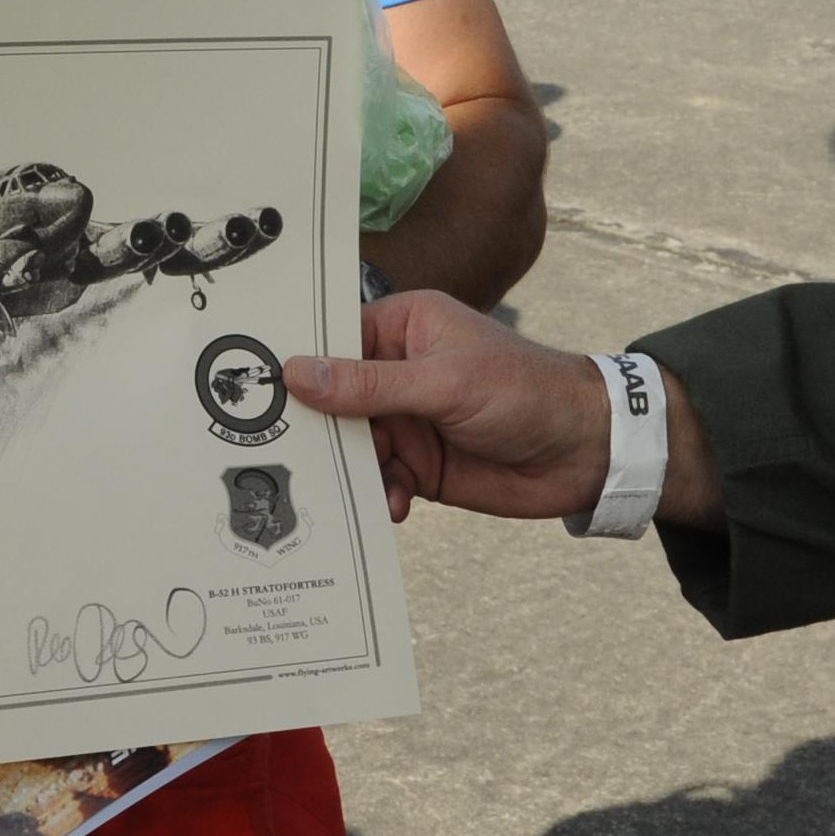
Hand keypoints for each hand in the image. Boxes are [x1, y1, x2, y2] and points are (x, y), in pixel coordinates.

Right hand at [287, 292, 616, 523]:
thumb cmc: (526, 391)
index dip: (295, 363)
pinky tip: (391, 509)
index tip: (249, 388)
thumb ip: (369, 385)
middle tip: (278, 455)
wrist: (586, 451)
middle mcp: (397, 371)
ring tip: (349, 492)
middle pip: (332, 400)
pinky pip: (377, 481)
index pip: (332, 339)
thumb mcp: (444, 382)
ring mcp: (407, 420)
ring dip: (348, 472)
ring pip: (351, 447)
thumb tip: (296, 373)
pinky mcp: (419, 465)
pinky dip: (376, 497)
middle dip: (313, 429)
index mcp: (402, 326)